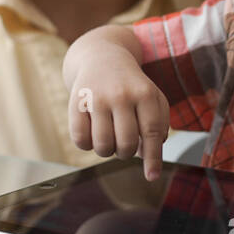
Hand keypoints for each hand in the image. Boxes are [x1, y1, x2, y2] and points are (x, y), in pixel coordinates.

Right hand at [67, 54, 170, 179]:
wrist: (101, 57)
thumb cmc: (132, 86)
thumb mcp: (151, 98)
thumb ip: (158, 125)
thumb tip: (148, 156)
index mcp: (145, 93)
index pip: (152, 132)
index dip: (153, 158)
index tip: (152, 177)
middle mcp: (121, 94)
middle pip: (126, 144)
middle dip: (126, 153)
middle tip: (124, 144)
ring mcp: (97, 97)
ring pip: (102, 146)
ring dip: (106, 151)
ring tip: (108, 138)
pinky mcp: (76, 102)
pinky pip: (80, 140)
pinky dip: (87, 145)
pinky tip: (92, 133)